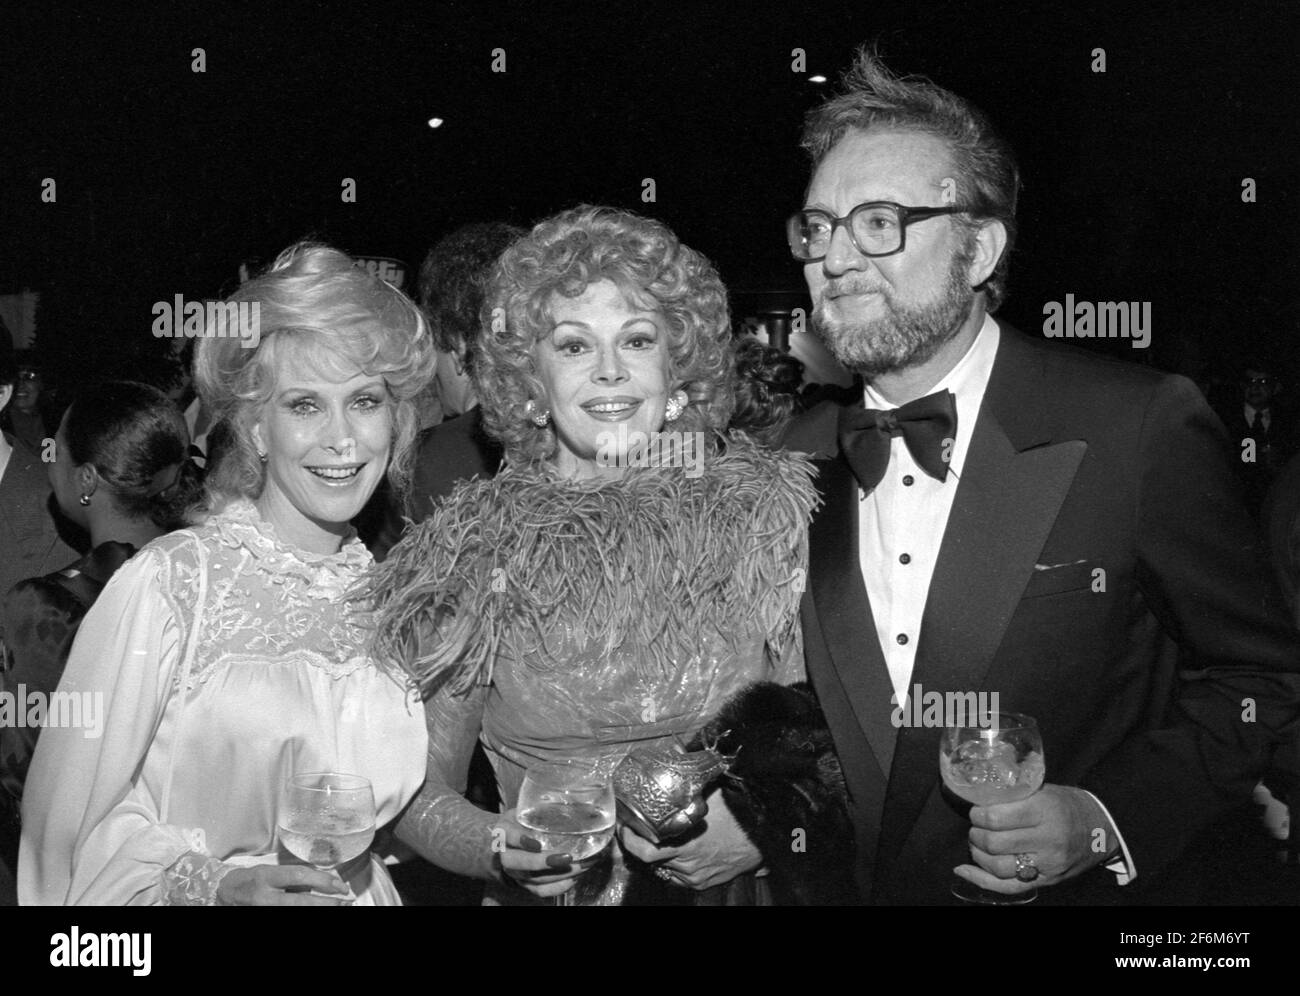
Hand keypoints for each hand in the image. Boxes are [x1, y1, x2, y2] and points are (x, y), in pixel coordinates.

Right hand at [216, 864, 352, 905]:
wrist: (225, 893)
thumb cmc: (253, 879)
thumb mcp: (272, 871)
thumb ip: (295, 877)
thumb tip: (325, 882)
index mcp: (267, 877)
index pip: (300, 876)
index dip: (323, 880)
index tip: (341, 886)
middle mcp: (264, 896)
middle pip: (300, 901)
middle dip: (326, 903)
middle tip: (343, 901)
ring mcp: (263, 910)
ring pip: (296, 912)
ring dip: (318, 909)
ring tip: (335, 906)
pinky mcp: (263, 919)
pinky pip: (288, 916)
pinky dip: (304, 913)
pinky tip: (315, 909)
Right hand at [493, 809, 603, 898]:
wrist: (506, 844)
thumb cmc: (521, 823)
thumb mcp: (525, 811)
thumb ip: (542, 807)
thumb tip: (575, 798)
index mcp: (504, 832)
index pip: (508, 835)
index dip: (520, 839)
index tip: (537, 842)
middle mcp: (506, 855)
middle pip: (519, 863)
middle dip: (544, 862)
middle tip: (568, 857)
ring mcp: (515, 873)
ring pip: (534, 879)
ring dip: (560, 874)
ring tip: (583, 865)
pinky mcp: (525, 884)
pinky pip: (540, 891)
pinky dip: (559, 887)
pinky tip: (575, 877)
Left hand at [619, 789, 761, 890]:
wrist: (764, 838)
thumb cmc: (738, 814)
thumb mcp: (713, 793)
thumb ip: (691, 779)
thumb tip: (675, 750)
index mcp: (686, 842)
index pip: (645, 850)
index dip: (629, 840)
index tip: (624, 827)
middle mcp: (687, 863)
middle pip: (650, 860)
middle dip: (639, 846)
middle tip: (632, 832)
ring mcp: (694, 876)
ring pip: (663, 869)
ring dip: (657, 855)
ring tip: (657, 837)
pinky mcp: (701, 883)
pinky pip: (677, 877)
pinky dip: (671, 865)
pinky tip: (675, 851)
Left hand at [955, 783, 1117, 894]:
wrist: (1102, 829)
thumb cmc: (1068, 805)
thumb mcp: (1044, 791)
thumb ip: (1015, 796)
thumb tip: (979, 799)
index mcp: (1044, 811)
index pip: (996, 818)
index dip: (978, 815)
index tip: (976, 811)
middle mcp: (1047, 840)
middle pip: (994, 843)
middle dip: (976, 834)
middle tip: (975, 827)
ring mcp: (1047, 864)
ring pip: (998, 867)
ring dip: (978, 855)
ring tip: (977, 844)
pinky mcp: (1046, 881)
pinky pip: (1008, 887)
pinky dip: (981, 880)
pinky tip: (963, 870)